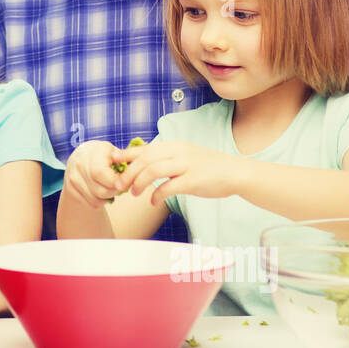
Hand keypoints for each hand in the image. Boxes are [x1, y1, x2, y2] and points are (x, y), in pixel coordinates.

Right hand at [63, 140, 138, 207]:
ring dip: (108, 198)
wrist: (80, 157)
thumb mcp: (114, 152)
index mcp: (93, 152)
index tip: (123, 182)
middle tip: (119, 186)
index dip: (115, 182)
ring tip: (110, 188)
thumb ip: (126, 160)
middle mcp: (80, 164)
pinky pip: (90, 203)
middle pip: (101, 190)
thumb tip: (138, 170)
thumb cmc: (103, 155)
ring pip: (96, 199)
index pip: (100, 173)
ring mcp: (73, 178)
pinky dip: (99, 201)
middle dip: (114, 192)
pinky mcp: (70, 189)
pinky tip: (101, 192)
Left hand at [121, 140, 241, 204]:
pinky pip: (168, 187)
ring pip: (153, 170)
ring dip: (139, 183)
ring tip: (134, 193)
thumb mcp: (185, 156)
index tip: (113, 162)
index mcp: (174, 146)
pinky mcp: (194, 180)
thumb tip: (141, 166)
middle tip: (119, 185)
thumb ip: (166, 159)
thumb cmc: (208, 168)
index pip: (145, 148)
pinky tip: (153, 201)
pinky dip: (157, 195)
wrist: (236, 173)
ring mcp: (187, 165)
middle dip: (128, 172)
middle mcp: (179, 152)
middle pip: (145, 159)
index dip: (126, 155)